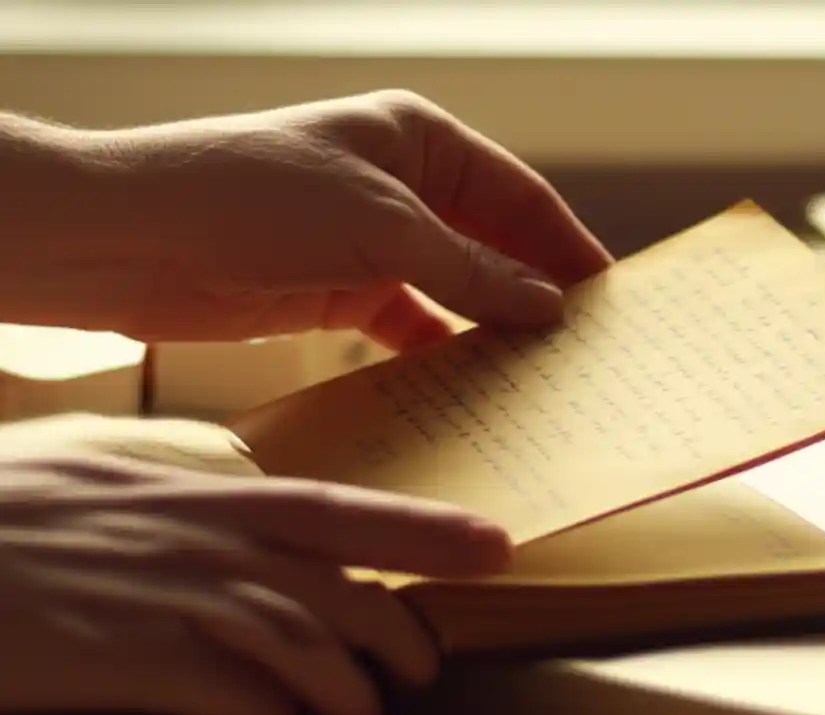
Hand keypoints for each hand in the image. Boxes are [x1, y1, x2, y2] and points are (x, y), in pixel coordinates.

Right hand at [0, 451, 509, 714]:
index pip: (337, 505)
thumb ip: (173, 468)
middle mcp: (203, 539)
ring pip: (308, 648)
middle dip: (401, 629)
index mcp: (196, 488)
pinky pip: (244, 701)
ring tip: (365, 714)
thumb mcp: (88, 461)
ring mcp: (172, 599)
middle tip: (427, 662)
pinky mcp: (136, 660)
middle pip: (341, 585)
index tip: (495, 543)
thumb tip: (233, 470)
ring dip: (349, 692)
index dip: (425, 528)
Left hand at [3, 90, 611, 349]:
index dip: (566, 243)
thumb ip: (472, 271)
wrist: (132, 239)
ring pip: (454, 288)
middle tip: (586, 344)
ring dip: (490, 327)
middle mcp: (401, 185)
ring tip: (540, 374)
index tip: (611, 295)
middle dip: (535, 287)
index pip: (517, 194)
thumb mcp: (384, 229)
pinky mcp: (337, 292)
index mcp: (418, 139)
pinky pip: (409, 324)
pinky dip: (438, 351)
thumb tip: (549, 305)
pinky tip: (467, 384)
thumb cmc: (256, 196)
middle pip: (492, 241)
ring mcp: (370, 241)